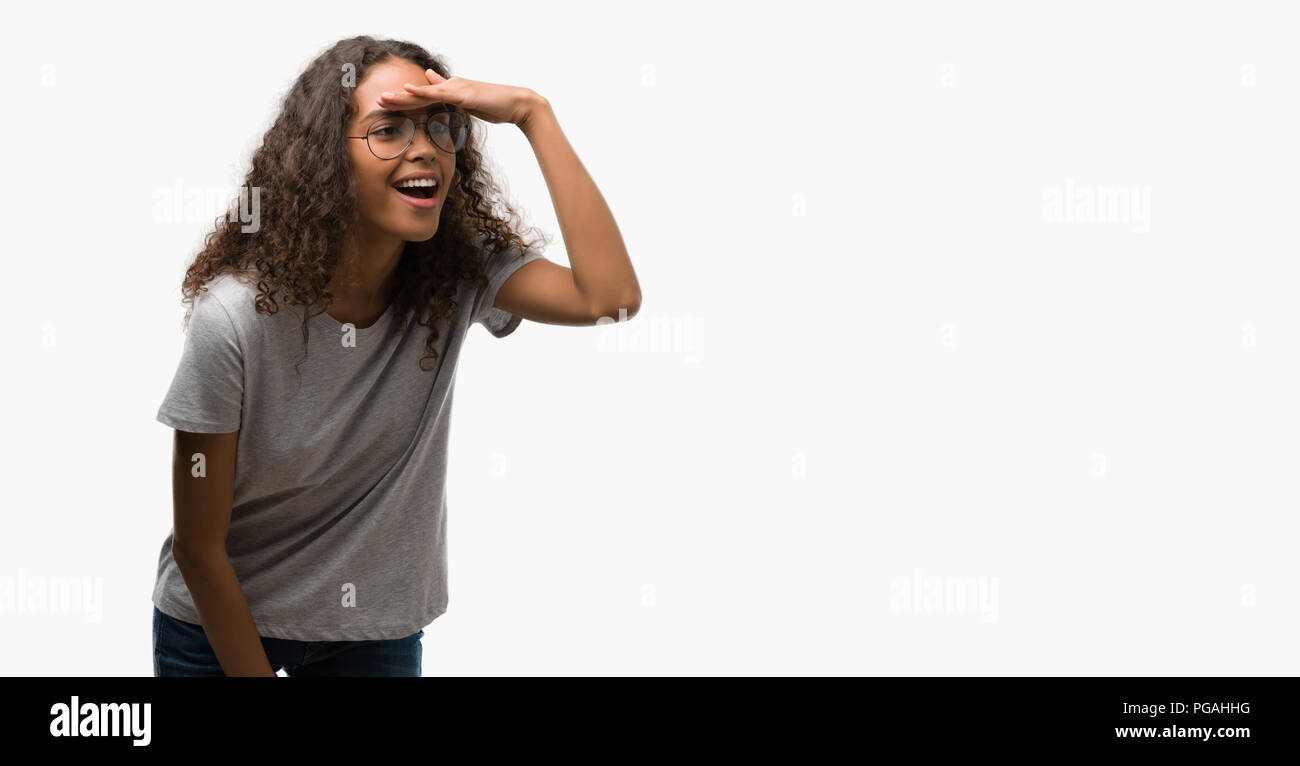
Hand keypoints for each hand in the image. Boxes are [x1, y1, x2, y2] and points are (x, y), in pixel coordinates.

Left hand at [378, 69, 541, 127]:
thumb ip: (456, 96)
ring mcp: (456, 89)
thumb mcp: (471, 101)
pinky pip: (438, 93)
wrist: (518, 105)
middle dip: (398, 99)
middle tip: (378, 101)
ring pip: (424, 93)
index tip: (389, 103)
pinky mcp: (462, 94)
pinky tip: (407, 89)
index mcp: (452, 90)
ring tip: (383, 98)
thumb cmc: (497, 105)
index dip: (407, 100)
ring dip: (402, 96)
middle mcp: (451, 86)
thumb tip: (440, 85)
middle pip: (419, 94)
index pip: (425, 96)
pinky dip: (422, 91)